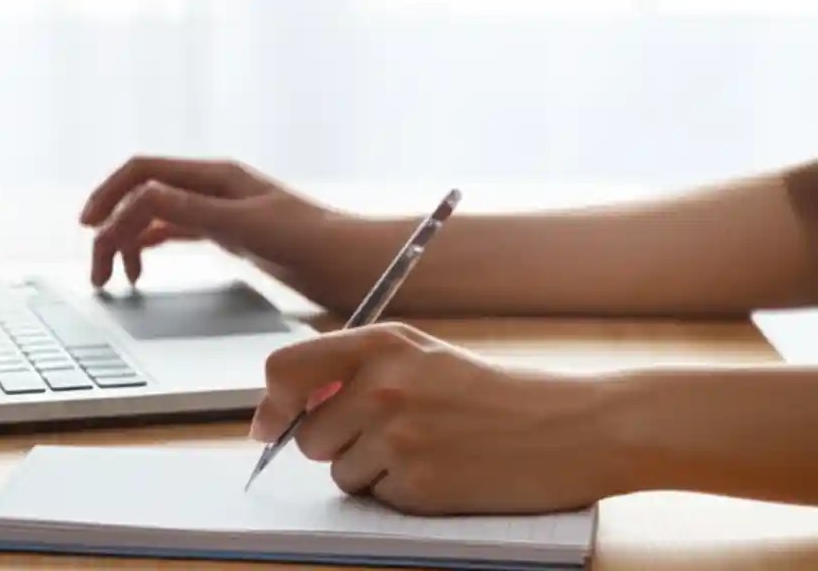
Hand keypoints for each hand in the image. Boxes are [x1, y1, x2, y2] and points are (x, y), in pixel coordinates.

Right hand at [79, 156, 333, 286]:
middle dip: (111, 227)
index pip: (142, 172)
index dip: (108, 195)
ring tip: (116, 277)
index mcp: (214, 175)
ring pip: (153, 216)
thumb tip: (139, 197)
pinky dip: (149, 246)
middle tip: (98, 272)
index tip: (88, 229)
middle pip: (141, 195)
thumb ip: (191, 210)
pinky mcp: (225, 232)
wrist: (350, 264)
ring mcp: (217, 209)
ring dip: (127, 241)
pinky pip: (173, 231)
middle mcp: (211, 187)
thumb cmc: (308, 241)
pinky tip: (141, 266)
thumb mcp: (244, 226)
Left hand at [250, 323, 619, 514]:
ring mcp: (397, 436)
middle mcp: (381, 386)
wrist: (571, 427)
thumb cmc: (494, 394)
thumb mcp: (421, 357)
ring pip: (337, 471)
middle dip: (332, 444)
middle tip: (385, 437)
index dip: (270, 403)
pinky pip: (375, 497)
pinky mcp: (416, 483)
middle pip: (305, 435)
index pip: (283, 369)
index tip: (269, 424)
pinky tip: (441, 472)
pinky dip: (398, 493)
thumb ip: (355, 371)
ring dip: (366, 471)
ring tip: (422, 450)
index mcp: (380, 345)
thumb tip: (284, 408)